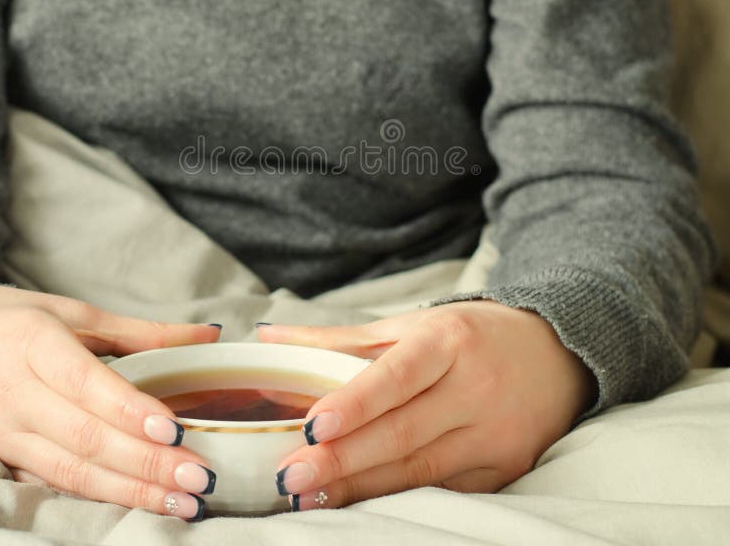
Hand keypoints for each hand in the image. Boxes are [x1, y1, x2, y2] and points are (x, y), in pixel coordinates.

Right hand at [0, 281, 221, 521]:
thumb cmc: (12, 318)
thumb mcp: (73, 311)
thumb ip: (142, 330)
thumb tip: (209, 333)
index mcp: (34, 344)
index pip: (85, 384)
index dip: (130, 410)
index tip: (176, 429)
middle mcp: (17, 393)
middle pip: (84, 437)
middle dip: (146, 463)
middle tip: (198, 476)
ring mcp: (7, 431)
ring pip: (72, 471)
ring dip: (131, 491)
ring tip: (183, 502)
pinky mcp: (4, 455)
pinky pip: (56, 482)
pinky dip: (102, 495)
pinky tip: (141, 502)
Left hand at [257, 300, 597, 509]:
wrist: (556, 354)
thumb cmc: (471, 333)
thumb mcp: (412, 324)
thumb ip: (340, 338)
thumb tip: (270, 336)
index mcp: (449, 340)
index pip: (398, 374)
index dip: (357, 402)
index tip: (314, 425)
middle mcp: (476, 387)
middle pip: (404, 431)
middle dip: (344, 458)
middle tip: (291, 475)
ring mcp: (494, 434)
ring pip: (421, 469)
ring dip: (363, 486)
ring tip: (311, 496)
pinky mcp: (505, 468)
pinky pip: (446, 489)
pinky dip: (400, 497)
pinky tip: (360, 503)